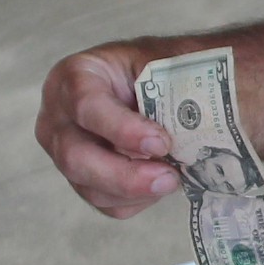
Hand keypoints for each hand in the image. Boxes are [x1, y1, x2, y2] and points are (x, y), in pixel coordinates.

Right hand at [36, 46, 181, 217]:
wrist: (155, 84)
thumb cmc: (158, 68)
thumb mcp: (165, 61)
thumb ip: (178, 82)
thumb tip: (204, 114)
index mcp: (75, 75)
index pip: (86, 105)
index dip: (122, 129)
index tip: (162, 142)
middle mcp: (59, 116)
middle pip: (75, 157)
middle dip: (124, 175)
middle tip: (169, 178)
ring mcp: (65, 151)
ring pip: (89, 187)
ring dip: (135, 191)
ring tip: (172, 179)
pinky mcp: (81, 179)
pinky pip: (104, 203)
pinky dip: (136, 200)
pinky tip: (158, 183)